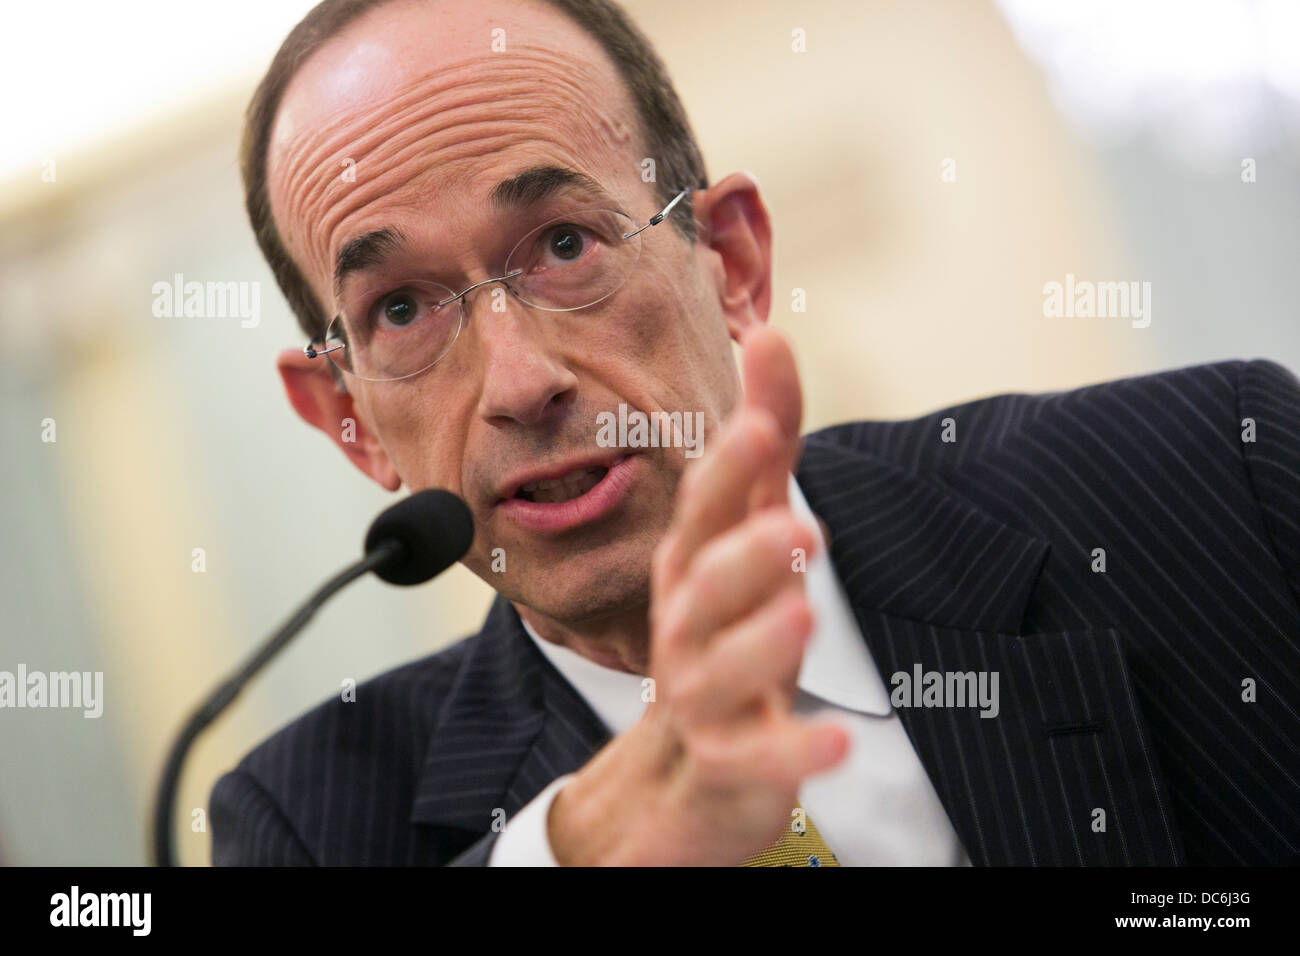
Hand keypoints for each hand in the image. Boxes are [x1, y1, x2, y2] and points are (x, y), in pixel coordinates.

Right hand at [548, 326, 849, 864]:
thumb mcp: (744, 532)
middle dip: (743, 554)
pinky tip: (836, 742)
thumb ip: (763, 442)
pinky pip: (756, 755)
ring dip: (758, 642)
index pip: (706, 507)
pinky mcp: (730, 759)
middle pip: (702, 587)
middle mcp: (685, 624)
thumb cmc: (723, 625)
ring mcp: (700, 696)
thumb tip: (769, 332)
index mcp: (692, 563)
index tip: (761, 425)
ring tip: (802, 611)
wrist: (687, 763)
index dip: (731, 465)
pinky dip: (791, 749)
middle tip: (797, 529)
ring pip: (718, 669)